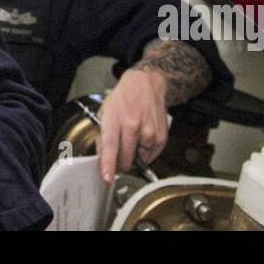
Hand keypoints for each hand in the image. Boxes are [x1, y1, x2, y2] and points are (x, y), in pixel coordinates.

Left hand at [97, 68, 169, 182]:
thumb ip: (102, 137)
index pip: (110, 147)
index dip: (108, 165)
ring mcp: (149, 133)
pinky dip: (145, 151)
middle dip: (120, 164)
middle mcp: (133, 126)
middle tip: (118, 157)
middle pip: (125, 159)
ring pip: (138, 160)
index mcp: (116, 119)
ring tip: (132, 136)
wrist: (146, 85)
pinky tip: (142, 136)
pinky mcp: (161, 138)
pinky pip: (150, 156)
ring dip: (134, 155)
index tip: (107, 178)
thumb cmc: (124, 98)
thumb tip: (103, 159)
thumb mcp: (105, 112)